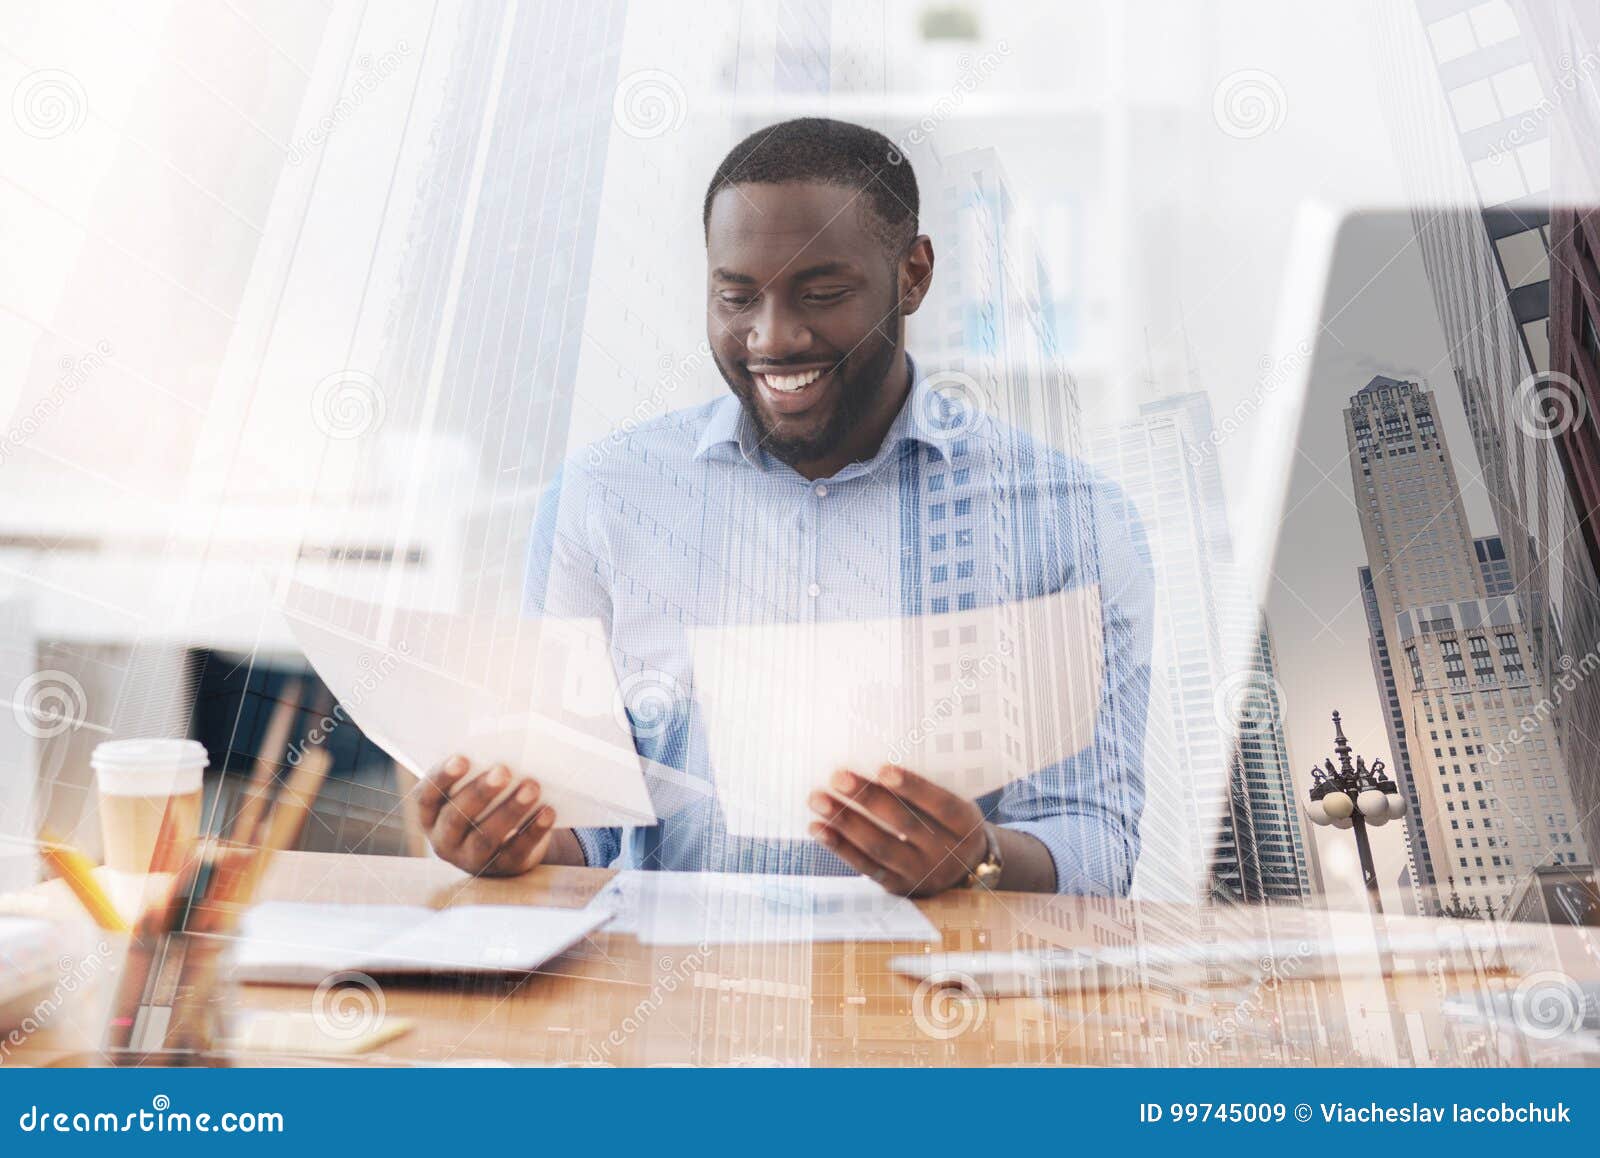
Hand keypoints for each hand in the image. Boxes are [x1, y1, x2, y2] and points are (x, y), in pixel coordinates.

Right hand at [414, 755, 557, 876]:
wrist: (504, 847)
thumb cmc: (484, 806)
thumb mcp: (472, 793)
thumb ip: (477, 776)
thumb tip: (503, 752)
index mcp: (430, 816)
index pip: (426, 797)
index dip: (442, 778)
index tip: (462, 758)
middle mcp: (445, 841)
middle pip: (456, 818)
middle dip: (479, 793)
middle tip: (503, 770)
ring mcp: (472, 859)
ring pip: (486, 838)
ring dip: (510, 811)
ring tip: (531, 787)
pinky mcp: (503, 868)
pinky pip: (517, 850)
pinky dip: (534, 830)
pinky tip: (548, 811)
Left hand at [807, 764, 985, 896]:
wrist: (965, 872)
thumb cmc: (949, 823)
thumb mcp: (954, 807)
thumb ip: (927, 791)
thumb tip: (875, 761)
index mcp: (964, 825)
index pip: (940, 805)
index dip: (913, 788)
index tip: (883, 769)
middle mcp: (945, 853)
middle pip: (903, 825)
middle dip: (868, 800)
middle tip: (838, 778)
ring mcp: (921, 874)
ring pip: (880, 847)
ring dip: (845, 823)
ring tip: (818, 800)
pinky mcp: (898, 887)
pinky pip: (866, 867)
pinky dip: (840, 848)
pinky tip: (819, 828)